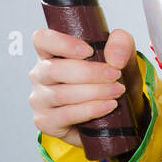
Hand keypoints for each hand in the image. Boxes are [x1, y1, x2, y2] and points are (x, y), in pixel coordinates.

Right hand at [29, 27, 133, 147]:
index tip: (89, 51)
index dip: (62, 43)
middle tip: (115, 75)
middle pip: (55, 70)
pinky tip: (108, 106)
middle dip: (90, 73)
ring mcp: (40, 99)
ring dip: (94, 92)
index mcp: (51, 52)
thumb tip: (114, 59)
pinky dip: (90, 110)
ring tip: (116, 91)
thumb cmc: (109, 79)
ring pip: (61, 94)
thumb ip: (121, 45)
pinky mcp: (45, 121)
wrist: (112, 112)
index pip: (42, 40)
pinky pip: (66, 115)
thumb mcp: (120, 57)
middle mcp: (40, 74)